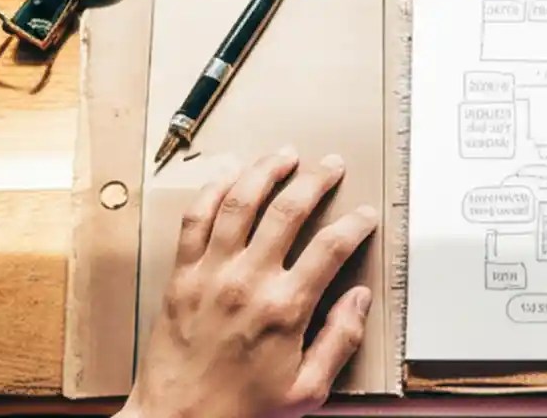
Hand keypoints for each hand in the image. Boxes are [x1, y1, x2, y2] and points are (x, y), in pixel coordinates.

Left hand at [119, 147, 378, 417]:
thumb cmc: (240, 410)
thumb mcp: (307, 390)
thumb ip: (339, 340)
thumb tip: (359, 300)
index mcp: (285, 308)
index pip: (331, 247)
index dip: (355, 224)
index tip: (364, 215)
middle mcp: (248, 281)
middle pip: (289, 210)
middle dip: (316, 180)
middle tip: (330, 165)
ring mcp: (211, 273)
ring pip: (240, 201)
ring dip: (265, 171)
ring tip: (284, 155)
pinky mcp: (182, 274)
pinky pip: (196, 218)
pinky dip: (212, 189)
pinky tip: (229, 174)